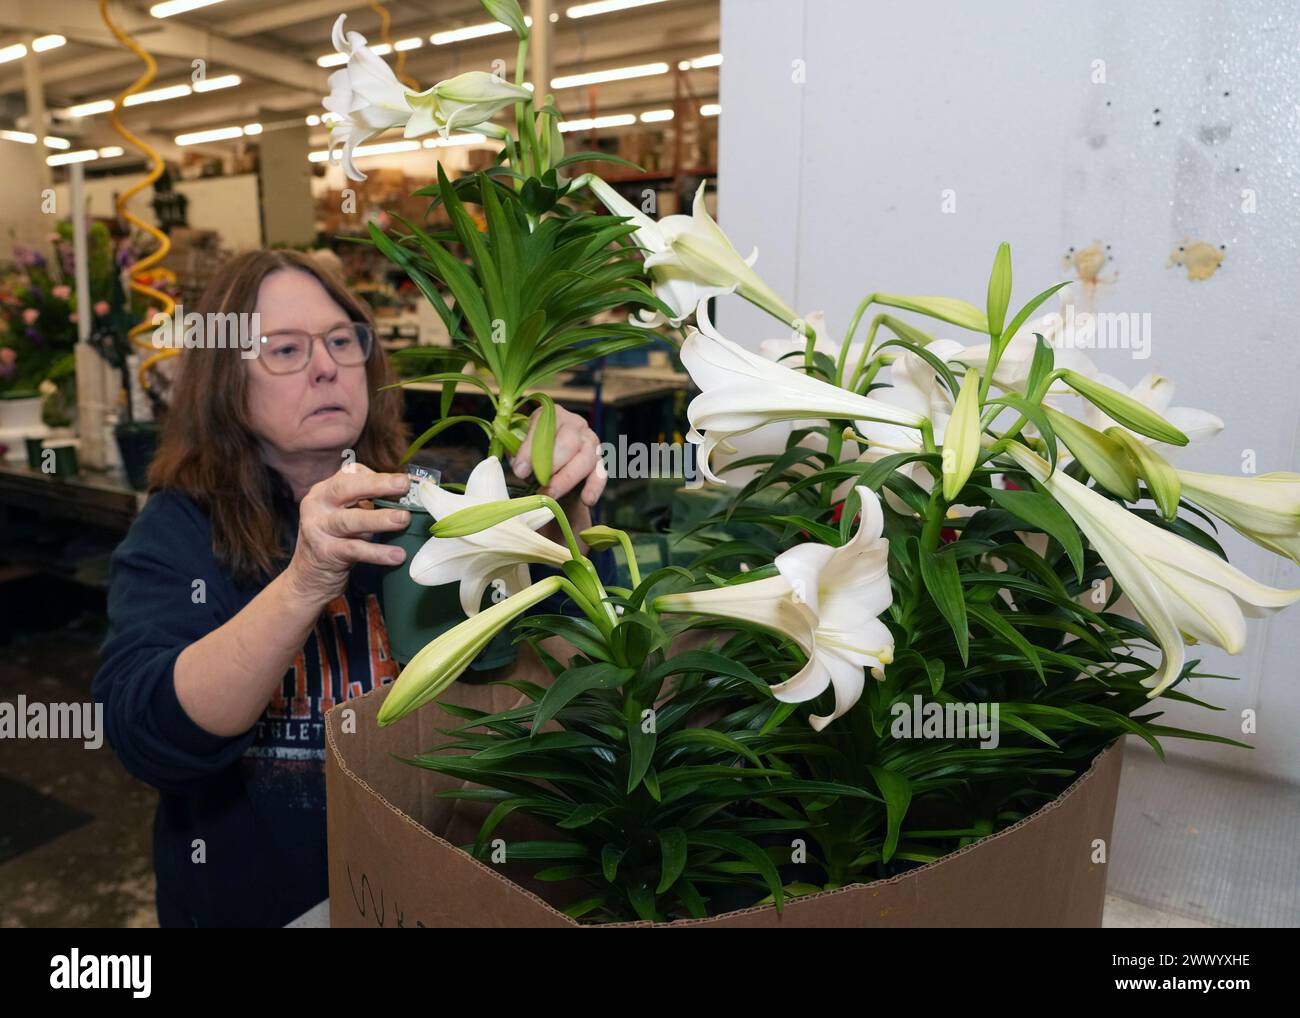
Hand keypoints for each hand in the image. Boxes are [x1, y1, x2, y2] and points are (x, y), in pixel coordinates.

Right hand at [283, 464, 411, 607]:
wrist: (309, 579)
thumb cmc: (338, 542)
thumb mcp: (348, 516)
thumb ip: (368, 504)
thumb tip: (408, 496)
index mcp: (324, 491)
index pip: (350, 474)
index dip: (378, 476)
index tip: (404, 481)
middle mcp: (317, 506)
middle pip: (345, 488)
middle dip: (377, 485)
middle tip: (404, 485)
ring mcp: (318, 529)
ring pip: (350, 520)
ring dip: (379, 519)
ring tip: (404, 519)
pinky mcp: (325, 553)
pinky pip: (355, 550)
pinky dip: (377, 552)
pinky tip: (397, 555)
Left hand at [512, 405, 605, 506]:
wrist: (552, 465)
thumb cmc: (534, 454)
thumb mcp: (522, 449)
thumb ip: (519, 455)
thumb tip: (521, 467)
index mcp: (553, 415)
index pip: (544, 426)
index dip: (531, 448)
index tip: (520, 471)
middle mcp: (576, 424)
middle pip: (569, 441)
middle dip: (552, 464)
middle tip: (538, 483)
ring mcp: (591, 442)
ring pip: (586, 458)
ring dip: (567, 479)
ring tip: (551, 495)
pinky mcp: (600, 462)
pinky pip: (601, 474)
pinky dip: (594, 488)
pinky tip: (586, 500)